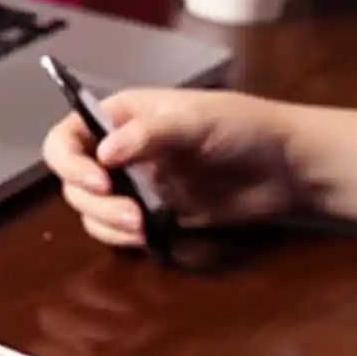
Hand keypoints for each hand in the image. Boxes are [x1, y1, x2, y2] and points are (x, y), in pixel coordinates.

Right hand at [42, 89, 301, 247]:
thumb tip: (104, 153)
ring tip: (141, 229)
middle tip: (131, 215)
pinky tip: (146, 238)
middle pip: (73, 179)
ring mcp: (134, 185)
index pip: (68, 136)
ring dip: (105, 223)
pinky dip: (121, 238)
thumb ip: (150, 134)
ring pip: (90, 209)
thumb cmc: (243, 128)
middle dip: (93, 201)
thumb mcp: (197, 122)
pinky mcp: (152, 215)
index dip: (70, 161)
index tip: (98, 180)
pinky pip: (116, 230)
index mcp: (120, 117)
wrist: (287, 167)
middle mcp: (118, 150)